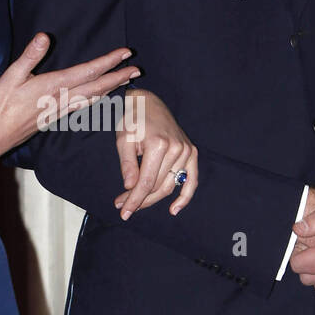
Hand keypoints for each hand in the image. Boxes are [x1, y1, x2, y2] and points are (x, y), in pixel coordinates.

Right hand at [0, 34, 139, 165]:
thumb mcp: (11, 76)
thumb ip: (30, 56)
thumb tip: (45, 36)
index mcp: (53, 86)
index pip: (88, 71)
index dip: (109, 62)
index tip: (125, 54)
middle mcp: (61, 99)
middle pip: (97, 87)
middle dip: (118, 76)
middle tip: (137, 69)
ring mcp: (60, 110)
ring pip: (92, 98)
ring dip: (111, 88)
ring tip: (126, 81)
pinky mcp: (55, 117)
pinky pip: (83, 106)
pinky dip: (97, 99)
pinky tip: (99, 97)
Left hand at [114, 89, 198, 219]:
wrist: (149, 103)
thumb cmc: (133, 120)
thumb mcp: (123, 140)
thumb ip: (127, 164)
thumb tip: (131, 187)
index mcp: (158, 144)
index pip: (146, 181)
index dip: (134, 199)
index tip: (123, 211)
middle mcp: (176, 148)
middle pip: (157, 186)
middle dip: (139, 200)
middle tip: (123, 206)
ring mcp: (186, 151)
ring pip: (169, 186)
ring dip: (152, 198)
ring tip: (135, 204)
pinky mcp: (191, 152)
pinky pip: (191, 179)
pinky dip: (184, 196)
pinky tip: (174, 209)